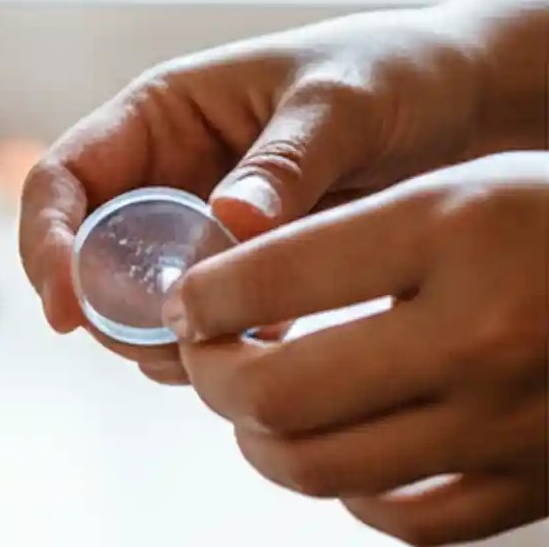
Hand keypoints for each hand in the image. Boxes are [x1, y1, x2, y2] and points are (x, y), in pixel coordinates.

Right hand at [21, 4, 505, 383]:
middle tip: (160, 351)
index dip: (45, 244)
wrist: (463, 105)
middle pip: (84, 254)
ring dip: (156, 339)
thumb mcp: (343, 105)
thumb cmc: (396, 74)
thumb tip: (224, 223)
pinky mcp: (234, 269)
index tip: (66, 310)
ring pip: (132, 298)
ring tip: (225, 353)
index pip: (61, 179)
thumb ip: (284, 162)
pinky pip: (193, 319)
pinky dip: (206, 349)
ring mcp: (194, 224)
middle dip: (104, 311)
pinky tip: (259, 354)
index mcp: (157, 115)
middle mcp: (161, 171)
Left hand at [171, 152, 547, 544]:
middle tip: (206, 358)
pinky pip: (401, 518)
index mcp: (454, 229)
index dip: (200, 294)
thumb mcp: (461, 187)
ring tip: (256, 407)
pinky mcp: (537, 484)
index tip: (187, 299)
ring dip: (259, 441)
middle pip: (275, 391)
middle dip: (211, 377)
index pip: (269, 275)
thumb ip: (349, 237)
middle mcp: (477, 331)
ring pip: (318, 468)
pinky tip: (344, 453)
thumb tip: (227, 295)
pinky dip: (348, 493)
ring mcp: (509, 422)